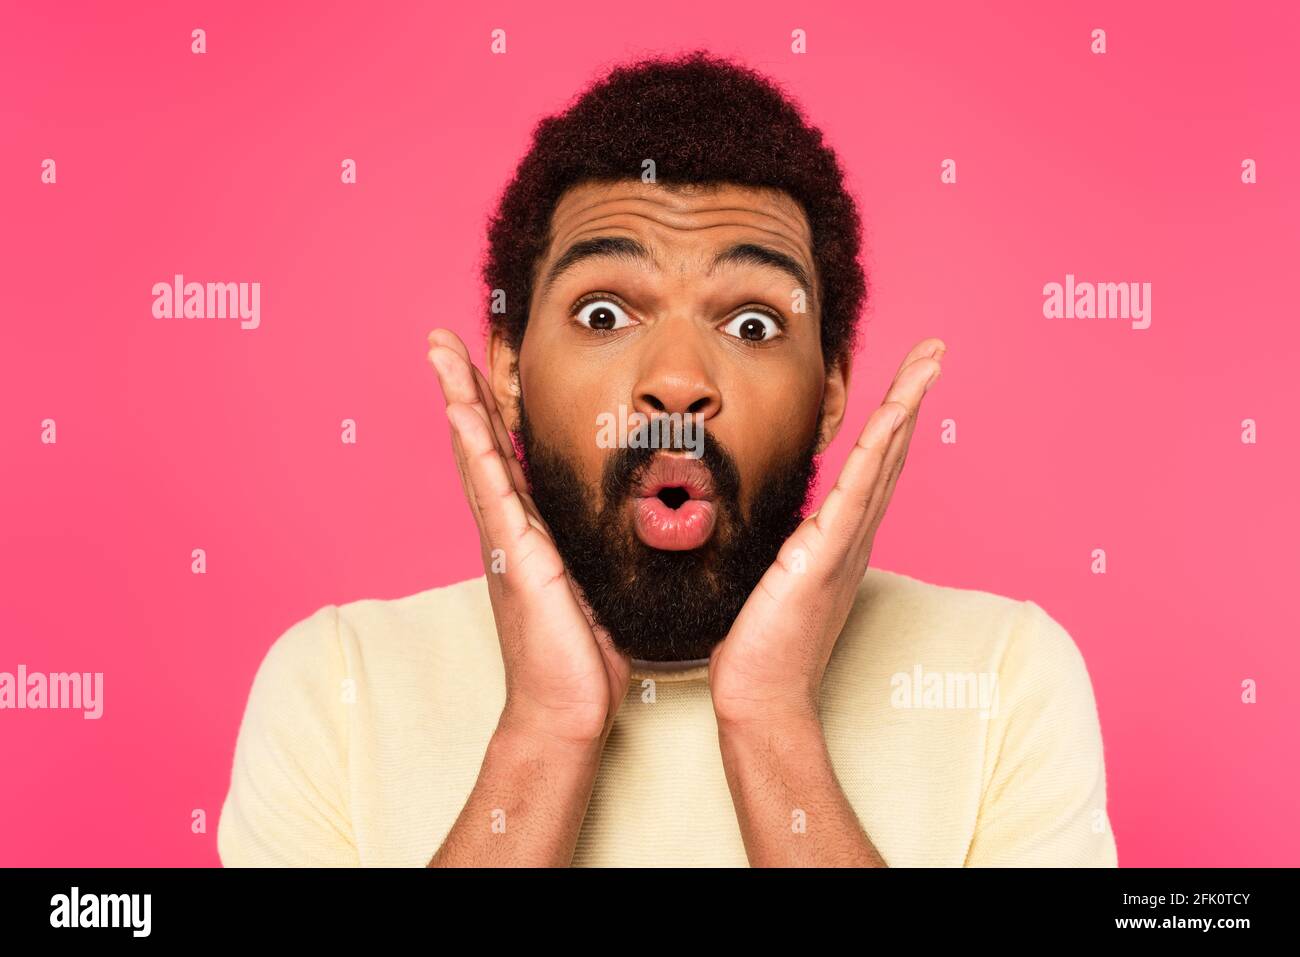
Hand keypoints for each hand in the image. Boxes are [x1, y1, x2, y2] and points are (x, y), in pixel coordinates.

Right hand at [426, 329, 631, 747]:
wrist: (566, 710)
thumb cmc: (584, 656)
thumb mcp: (596, 583)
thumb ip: (596, 547)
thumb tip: (634, 516)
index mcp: (530, 532)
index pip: (506, 456)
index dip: (491, 409)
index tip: (480, 365)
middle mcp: (509, 529)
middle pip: (480, 444)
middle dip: (462, 389)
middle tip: (441, 340)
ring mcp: (506, 541)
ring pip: (477, 456)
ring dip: (459, 401)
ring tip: (440, 354)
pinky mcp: (516, 558)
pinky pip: (492, 492)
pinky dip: (475, 447)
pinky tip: (460, 411)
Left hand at [708, 338, 945, 727]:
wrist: (760, 695)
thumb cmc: (758, 648)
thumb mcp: (770, 580)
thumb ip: (780, 549)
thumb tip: (763, 528)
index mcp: (839, 540)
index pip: (870, 467)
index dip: (890, 420)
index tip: (904, 380)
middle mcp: (853, 536)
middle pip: (890, 453)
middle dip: (912, 397)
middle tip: (933, 352)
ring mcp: (845, 543)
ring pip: (883, 459)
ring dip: (907, 405)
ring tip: (930, 361)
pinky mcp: (826, 553)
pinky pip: (859, 488)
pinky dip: (881, 445)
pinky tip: (897, 410)